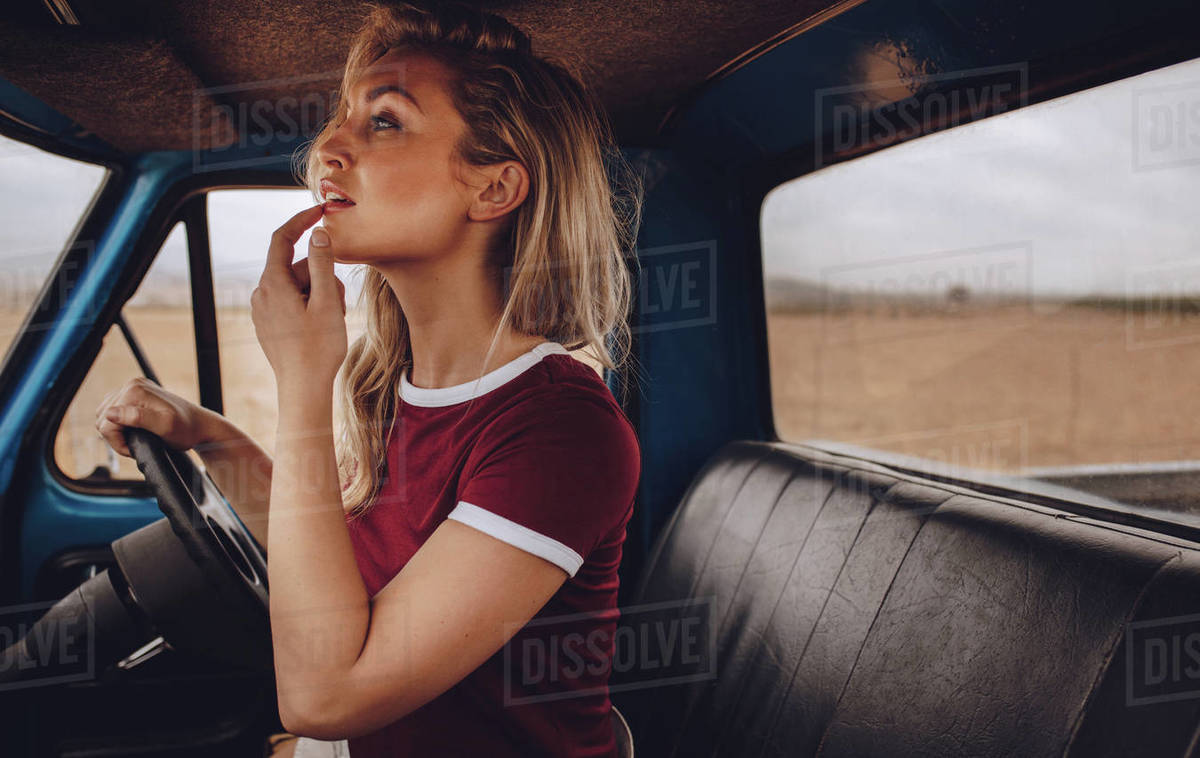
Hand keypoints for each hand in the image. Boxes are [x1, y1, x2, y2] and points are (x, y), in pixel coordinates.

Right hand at [95, 377, 218, 456]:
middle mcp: (132, 385)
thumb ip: (138, 419)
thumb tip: (111, 413)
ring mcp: (134, 388)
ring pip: (106, 415)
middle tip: (138, 443)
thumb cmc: (186, 430)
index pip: (106, 422)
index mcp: (134, 391)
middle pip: (103, 418)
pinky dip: (120, 424)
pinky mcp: (136, 394)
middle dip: (118, 436)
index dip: (118, 441)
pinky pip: (114, 411)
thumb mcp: (164, 427)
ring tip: (139, 436)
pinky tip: (136, 429)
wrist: (200, 425)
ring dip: (118, 430)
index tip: (135, 447)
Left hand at [251, 206, 347, 388]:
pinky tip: (321, 326)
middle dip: (321, 274)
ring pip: (296, 285)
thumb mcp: (327, 301)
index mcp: (272, 284)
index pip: (282, 238)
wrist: (303, 389)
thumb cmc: (318, 348)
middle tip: (340, 301)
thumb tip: (318, 233)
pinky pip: (291, 301)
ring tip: (333, 318)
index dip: (301, 220)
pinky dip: (310, 305)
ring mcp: (263, 309)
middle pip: (295, 266)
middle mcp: (262, 293)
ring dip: (319, 293)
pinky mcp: (269, 323)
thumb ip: (322, 263)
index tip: (320, 210)